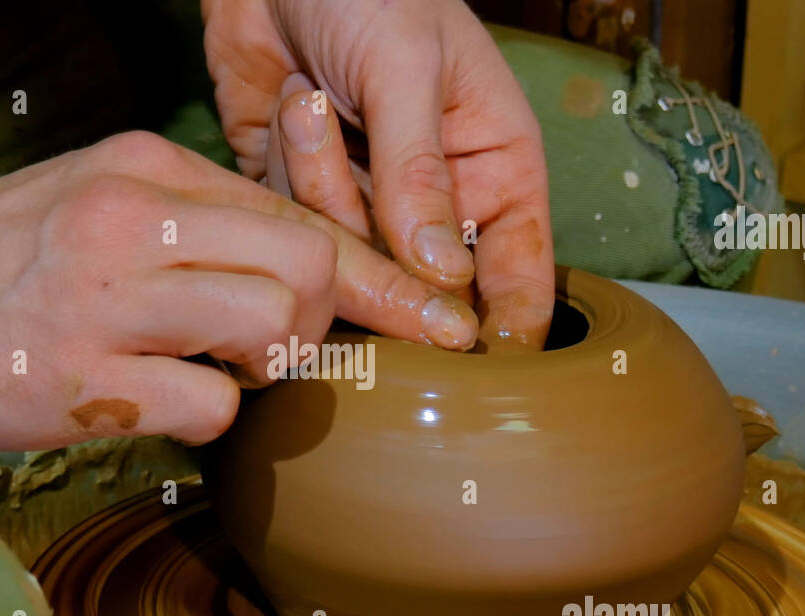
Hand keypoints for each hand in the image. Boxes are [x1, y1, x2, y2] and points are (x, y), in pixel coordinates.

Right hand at [0, 132, 473, 449]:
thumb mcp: (91, 198)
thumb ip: (191, 227)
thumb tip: (293, 281)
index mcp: (146, 167)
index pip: (298, 215)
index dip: (378, 277)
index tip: (437, 317)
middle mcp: (134, 218)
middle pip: (307, 267)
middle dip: (318, 324)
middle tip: (271, 350)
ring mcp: (106, 297)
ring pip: (270, 332)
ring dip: (260, 370)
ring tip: (203, 369)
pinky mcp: (81, 378)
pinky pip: (206, 411)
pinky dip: (199, 418)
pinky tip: (143, 402)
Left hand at [203, 0, 556, 348]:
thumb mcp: (405, 68)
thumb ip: (418, 172)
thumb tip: (441, 274)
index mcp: (494, 164)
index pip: (518, 266)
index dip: (512, 319)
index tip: (495, 357)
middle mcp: (436, 199)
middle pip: (421, 281)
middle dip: (381, 244)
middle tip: (359, 195)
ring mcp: (369, 205)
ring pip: (349, 256)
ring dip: (320, 180)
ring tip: (310, 98)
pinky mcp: (306, 202)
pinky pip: (298, 230)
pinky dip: (285, 172)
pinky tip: (290, 104)